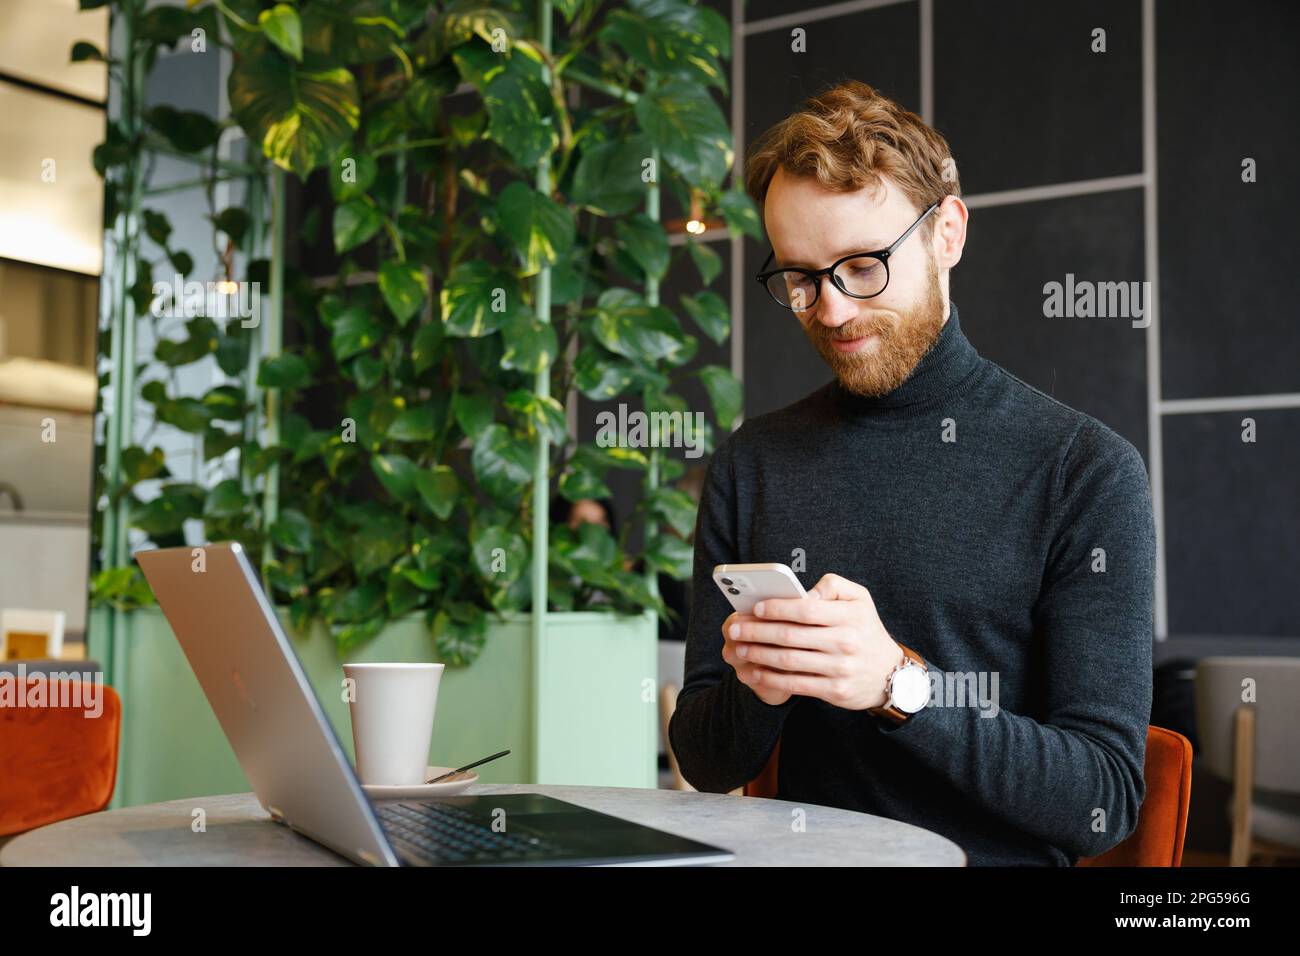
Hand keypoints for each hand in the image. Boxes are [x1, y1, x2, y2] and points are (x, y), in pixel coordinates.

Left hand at [725, 573, 906, 710]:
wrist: (890, 674)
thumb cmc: (865, 629)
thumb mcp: (859, 599)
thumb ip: (833, 585)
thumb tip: (805, 592)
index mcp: (850, 616)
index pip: (806, 609)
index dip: (777, 608)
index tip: (755, 607)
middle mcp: (845, 642)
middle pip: (791, 635)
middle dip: (757, 631)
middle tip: (734, 628)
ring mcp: (840, 668)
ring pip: (789, 661)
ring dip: (758, 654)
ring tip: (739, 648)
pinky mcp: (834, 691)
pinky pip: (795, 684)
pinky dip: (770, 679)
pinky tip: (753, 671)